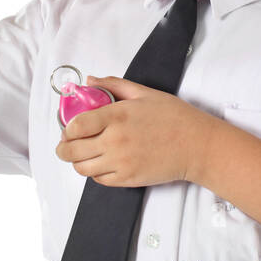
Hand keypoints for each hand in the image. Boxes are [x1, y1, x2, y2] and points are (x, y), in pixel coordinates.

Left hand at [54, 75, 210, 185]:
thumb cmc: (174, 117)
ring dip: (78, 162)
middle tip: (66, 145)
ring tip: (83, 154)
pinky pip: (99, 179)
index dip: (66, 129)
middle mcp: (115, 140)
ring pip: (82, 168)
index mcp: (117, 116)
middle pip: (72, 150)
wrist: (197, 146)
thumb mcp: (145, 93)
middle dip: (64, 148)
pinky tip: (102, 163)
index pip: (76, 125)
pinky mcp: (128, 179)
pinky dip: (95, 172)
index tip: (68, 129)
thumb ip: (114, 85)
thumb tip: (89, 81)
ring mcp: (120, 162)